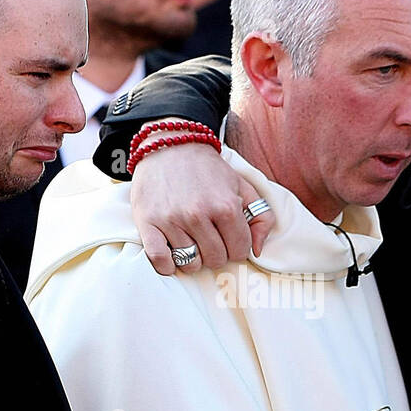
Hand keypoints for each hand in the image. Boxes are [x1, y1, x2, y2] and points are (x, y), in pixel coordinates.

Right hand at [130, 126, 275, 275]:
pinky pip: (160, 261)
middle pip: (216, 260)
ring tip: (192, 241)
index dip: (236, 247)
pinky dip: (168, 265)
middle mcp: (198, 215)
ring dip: (193, 258)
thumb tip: (257, 251)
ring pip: (191, 264)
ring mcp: (172, 220)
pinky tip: (173, 254)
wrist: (169, 146)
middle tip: (210, 238)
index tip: (228, 237)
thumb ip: (261, 217)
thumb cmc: (208, 170)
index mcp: (225, 207)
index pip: (240, 251)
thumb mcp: (242, 186)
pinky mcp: (148, 223)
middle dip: (217, 253)